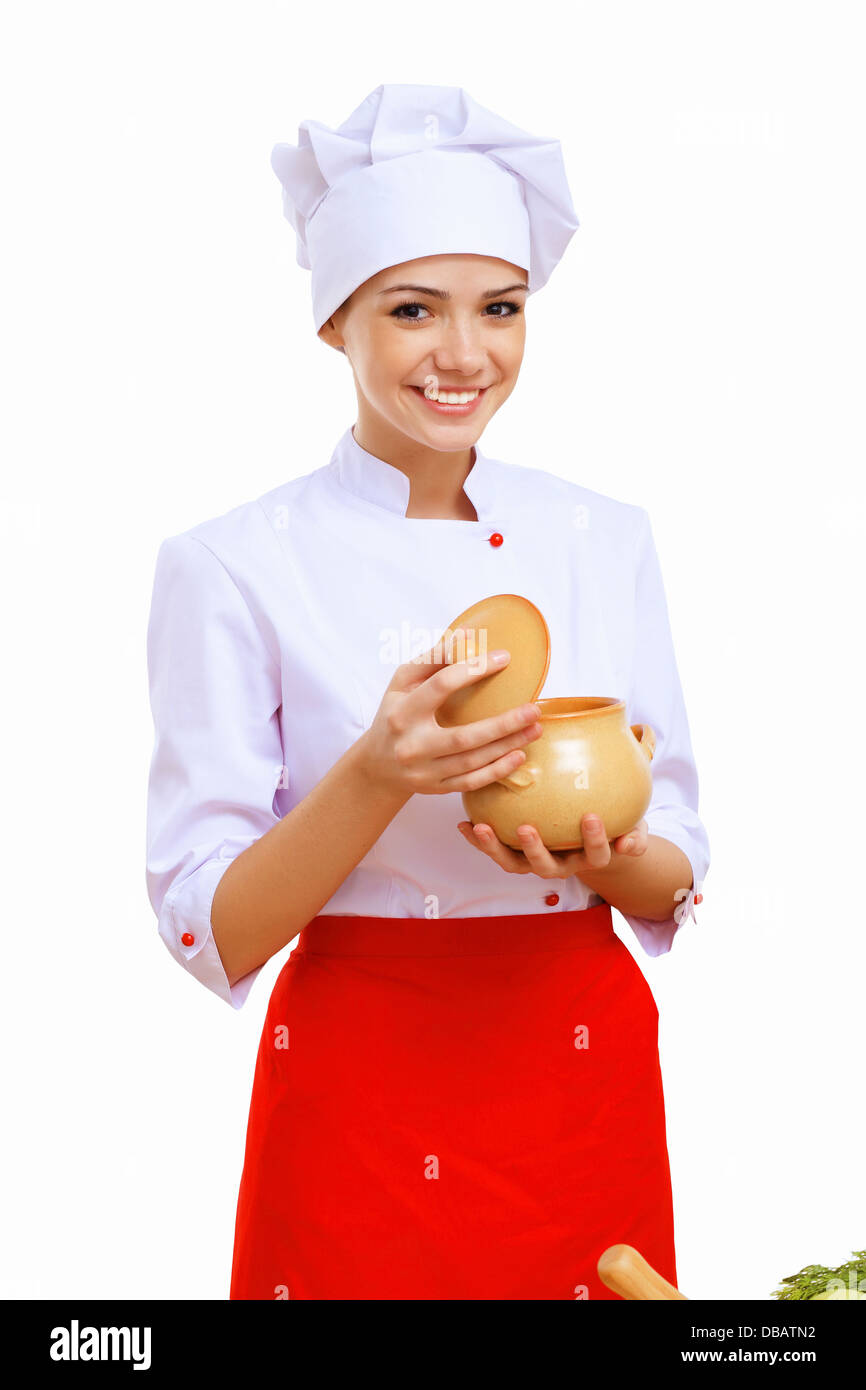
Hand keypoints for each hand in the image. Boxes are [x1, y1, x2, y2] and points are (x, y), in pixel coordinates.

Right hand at [358, 630, 543, 797]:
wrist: (377, 766)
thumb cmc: (395, 714)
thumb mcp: (402, 684)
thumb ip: (432, 658)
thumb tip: (466, 634)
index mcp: (403, 712)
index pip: (440, 687)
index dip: (472, 669)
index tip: (503, 658)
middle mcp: (412, 745)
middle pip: (463, 737)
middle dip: (503, 724)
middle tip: (533, 709)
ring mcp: (424, 770)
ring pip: (472, 762)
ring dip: (508, 745)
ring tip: (535, 728)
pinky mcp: (436, 787)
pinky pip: (472, 782)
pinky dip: (498, 770)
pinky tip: (519, 756)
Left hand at [457, 812, 648, 878]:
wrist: (594, 835)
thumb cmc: (616, 824)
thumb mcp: (634, 826)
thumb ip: (636, 834)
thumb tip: (630, 844)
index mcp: (592, 857)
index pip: (596, 853)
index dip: (594, 840)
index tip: (591, 817)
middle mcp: (563, 864)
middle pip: (546, 867)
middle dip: (535, 850)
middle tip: (525, 829)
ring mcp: (537, 861)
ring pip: (514, 864)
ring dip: (495, 849)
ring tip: (480, 828)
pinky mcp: (518, 855)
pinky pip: (496, 850)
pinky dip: (478, 841)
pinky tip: (463, 823)